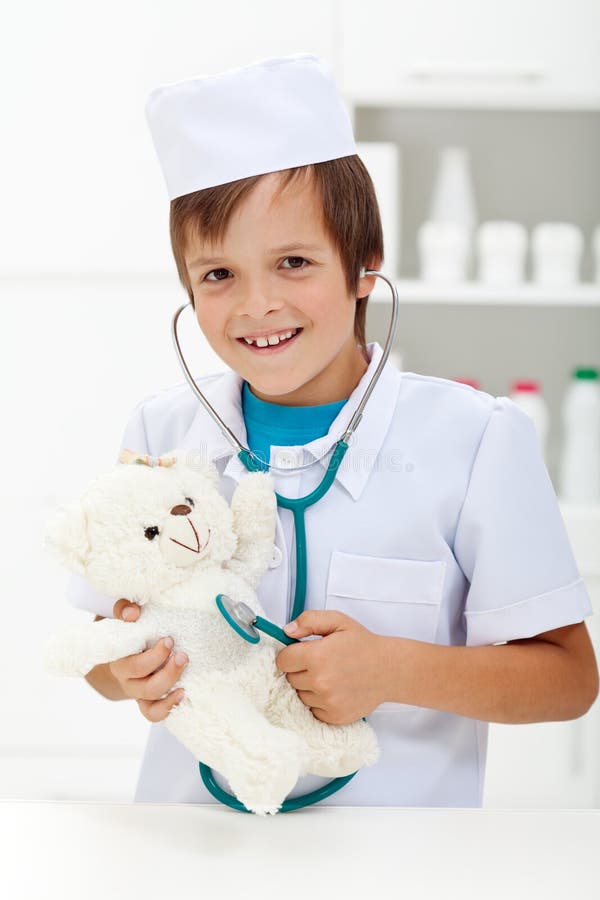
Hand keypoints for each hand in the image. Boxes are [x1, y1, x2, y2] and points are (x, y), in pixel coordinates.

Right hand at [109, 599, 188, 721]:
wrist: (123, 654)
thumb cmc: (128, 632)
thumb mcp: (123, 617)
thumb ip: (124, 610)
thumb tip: (132, 613)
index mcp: (119, 656)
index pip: (131, 661)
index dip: (152, 655)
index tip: (169, 640)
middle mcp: (126, 676)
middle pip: (142, 680)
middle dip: (164, 667)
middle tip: (182, 654)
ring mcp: (136, 691)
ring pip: (149, 697)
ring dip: (169, 682)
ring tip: (184, 667)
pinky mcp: (147, 701)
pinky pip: (153, 713)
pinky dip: (168, 707)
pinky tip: (182, 694)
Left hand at [275, 610, 387, 724]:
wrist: (389, 669)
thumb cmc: (363, 644)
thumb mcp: (338, 621)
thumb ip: (309, 620)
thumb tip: (287, 631)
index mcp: (317, 656)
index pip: (282, 661)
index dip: (290, 655)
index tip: (300, 653)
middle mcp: (320, 681)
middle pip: (289, 679)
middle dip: (299, 670)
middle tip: (319, 664)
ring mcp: (327, 701)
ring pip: (300, 696)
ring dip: (308, 687)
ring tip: (328, 677)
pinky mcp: (334, 716)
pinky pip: (312, 710)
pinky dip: (319, 702)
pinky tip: (333, 690)